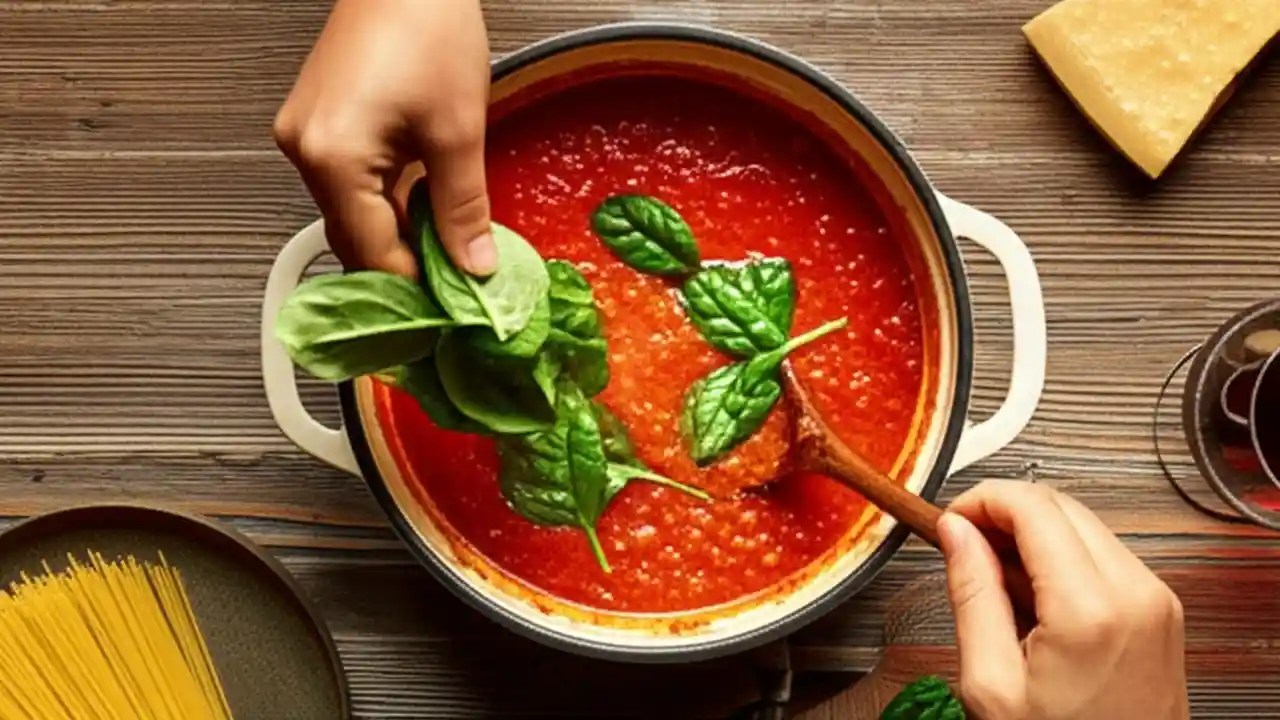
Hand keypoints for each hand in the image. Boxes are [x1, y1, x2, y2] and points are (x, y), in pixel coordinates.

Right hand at [273, 0, 495, 276]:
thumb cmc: (426, 27)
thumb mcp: (459, 131)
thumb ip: (463, 207)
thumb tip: (473, 265)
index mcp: (333, 157)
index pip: (373, 253)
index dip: (415, 289)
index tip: (450, 310)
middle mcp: (305, 150)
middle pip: (356, 240)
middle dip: (405, 268)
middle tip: (454, 289)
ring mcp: (305, 137)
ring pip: (354, 215)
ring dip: (398, 236)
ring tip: (446, 252)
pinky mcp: (318, 125)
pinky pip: (351, 185)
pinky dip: (386, 204)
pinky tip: (423, 212)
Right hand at [938, 481, 1188, 719]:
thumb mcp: (990, 683)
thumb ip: (971, 594)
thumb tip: (957, 532)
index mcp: (1089, 609)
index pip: (1032, 506)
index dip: (982, 500)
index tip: (950, 519)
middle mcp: (1135, 593)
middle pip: (1060, 504)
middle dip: (1005, 512)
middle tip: (965, 545)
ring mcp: (1155, 601)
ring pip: (1083, 523)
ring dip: (1033, 534)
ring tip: (997, 582)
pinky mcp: (1160, 611)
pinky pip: (1104, 554)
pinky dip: (1062, 557)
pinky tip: (1034, 597)